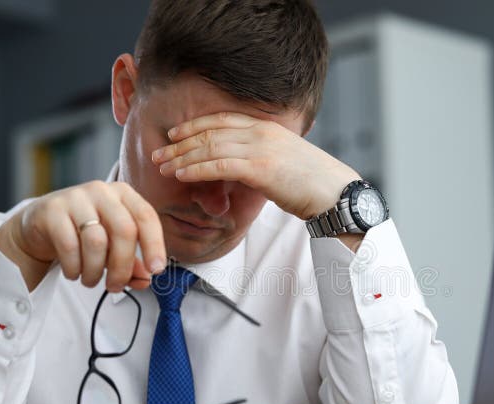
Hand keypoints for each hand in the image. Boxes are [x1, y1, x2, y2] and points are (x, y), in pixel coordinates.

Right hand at [0, 181, 166, 291]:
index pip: (146, 217)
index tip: (155, 270)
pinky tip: (74, 273)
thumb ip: (132, 263)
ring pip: (97, 242)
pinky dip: (74, 267)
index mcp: (123, 195)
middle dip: (123, 266)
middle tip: (115, 287)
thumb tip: (146, 280)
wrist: (40, 223)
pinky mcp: (52, 210)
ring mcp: (75, 198)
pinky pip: (69, 246)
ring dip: (95, 271)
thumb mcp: (113, 246)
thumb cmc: (84, 233)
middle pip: (124, 231)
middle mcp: (102, 191)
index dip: (154, 245)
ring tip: (91, 280)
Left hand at [151, 112, 360, 220]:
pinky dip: (196, 169)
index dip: (195, 125)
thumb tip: (240, 169)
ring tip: (161, 166)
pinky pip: (218, 165)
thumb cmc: (312, 185)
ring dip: (181, 156)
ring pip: (210, 147)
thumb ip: (260, 159)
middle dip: (180, 142)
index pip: (222, 119)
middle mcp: (262, 132)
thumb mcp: (283, 163)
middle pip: (211, 131)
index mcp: (267, 127)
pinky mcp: (261, 168)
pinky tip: (180, 174)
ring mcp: (261, 148)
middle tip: (158, 152)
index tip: (174, 133)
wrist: (335, 194)